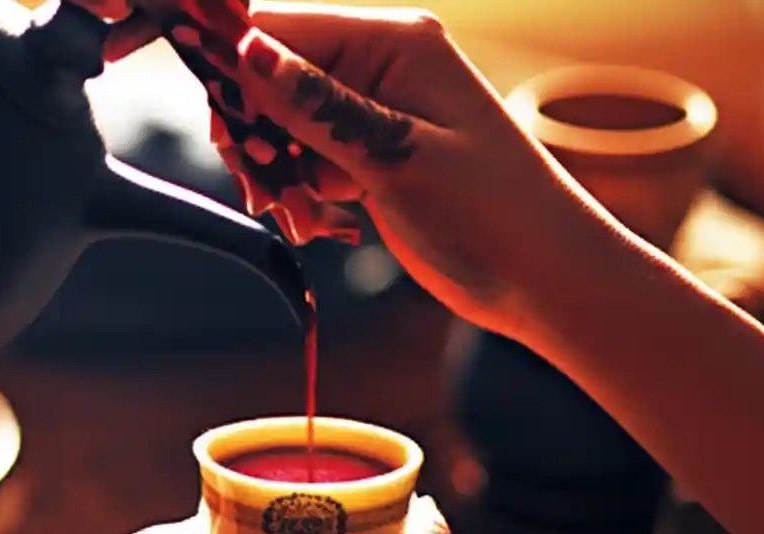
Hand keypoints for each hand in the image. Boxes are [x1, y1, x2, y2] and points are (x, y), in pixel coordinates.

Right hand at [101, 2, 572, 334]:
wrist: (547, 277)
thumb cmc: (493, 211)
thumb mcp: (395, 157)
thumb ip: (315, 106)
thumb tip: (242, 50)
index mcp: (395, 42)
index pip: (280, 27)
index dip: (232, 67)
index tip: (216, 126)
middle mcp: (383, 65)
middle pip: (274, 76)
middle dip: (258, 134)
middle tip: (264, 188)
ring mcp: (378, 112)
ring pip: (286, 125)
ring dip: (279, 171)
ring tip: (303, 216)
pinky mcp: (375, 155)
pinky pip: (311, 158)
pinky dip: (302, 190)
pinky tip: (318, 222)